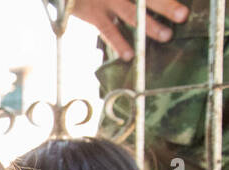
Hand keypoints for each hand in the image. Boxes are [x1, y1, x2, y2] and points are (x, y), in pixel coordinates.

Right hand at [71, 0, 187, 59]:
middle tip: (183, 15)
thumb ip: (124, 2)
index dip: (165, 1)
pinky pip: (109, 31)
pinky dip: (119, 43)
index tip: (182, 12)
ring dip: (149, 26)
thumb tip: (146, 8)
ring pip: (131, 14)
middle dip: (166, 6)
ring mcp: (106, 1)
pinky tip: (129, 55)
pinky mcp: (94, 14)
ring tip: (166, 36)